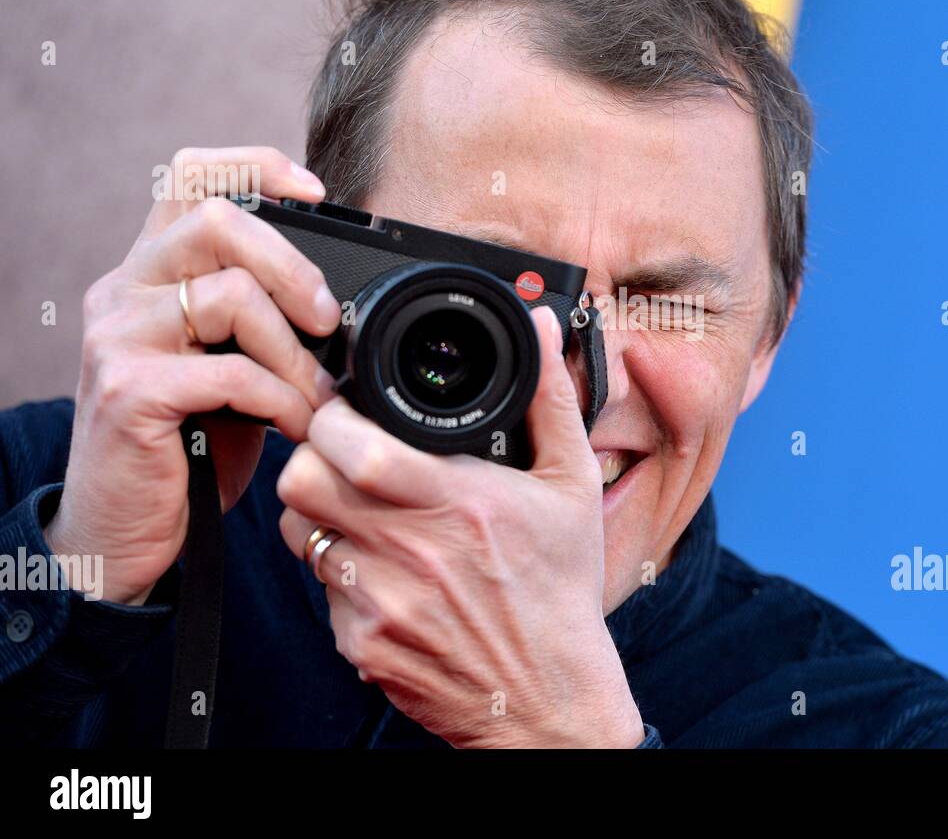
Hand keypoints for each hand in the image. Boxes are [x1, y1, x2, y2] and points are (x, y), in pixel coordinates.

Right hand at [46, 147, 340, 604]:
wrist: (124, 532)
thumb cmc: (189, 448)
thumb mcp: (227, 367)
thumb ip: (258, 321)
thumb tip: (338, 301)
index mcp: (149, 274)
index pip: (189, 178)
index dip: (254, 166)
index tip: (315, 192)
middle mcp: (123, 292)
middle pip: (216, 222)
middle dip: (293, 266)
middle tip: (326, 320)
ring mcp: (119, 339)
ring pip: (230, 294)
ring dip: (295, 350)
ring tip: (318, 396)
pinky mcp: (129, 392)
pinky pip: (230, 372)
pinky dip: (281, 399)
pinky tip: (296, 427)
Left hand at [277, 307, 643, 747]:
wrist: (548, 696)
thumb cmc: (561, 589)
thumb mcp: (573, 484)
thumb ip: (551, 399)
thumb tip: (545, 329)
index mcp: (457, 503)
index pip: (349, 447)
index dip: (331, 419)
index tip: (348, 414)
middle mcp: (409, 552)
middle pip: (299, 482)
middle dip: (311, 458)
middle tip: (341, 457)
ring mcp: (377, 603)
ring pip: (297, 532)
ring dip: (319, 513)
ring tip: (366, 512)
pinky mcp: (360, 645)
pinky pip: (321, 590)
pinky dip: (341, 574)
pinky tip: (385, 573)